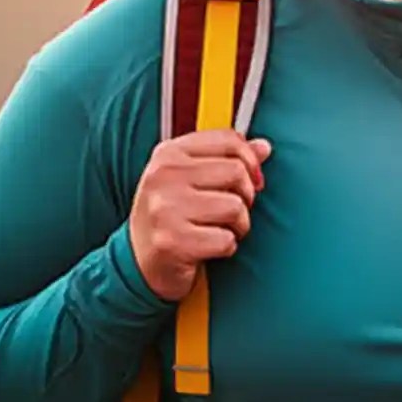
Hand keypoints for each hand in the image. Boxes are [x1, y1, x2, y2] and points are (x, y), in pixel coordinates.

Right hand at [129, 129, 271, 301]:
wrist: (138, 260)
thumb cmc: (170, 215)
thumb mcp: (190, 178)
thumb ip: (227, 158)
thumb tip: (264, 147)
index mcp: (169, 154)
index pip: (227, 140)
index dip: (250, 160)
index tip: (251, 177)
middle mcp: (164, 176)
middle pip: (236, 172)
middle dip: (245, 196)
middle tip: (232, 210)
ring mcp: (166, 209)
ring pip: (235, 207)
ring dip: (238, 225)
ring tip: (220, 228)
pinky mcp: (173, 242)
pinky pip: (226, 240)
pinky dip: (226, 247)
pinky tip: (209, 247)